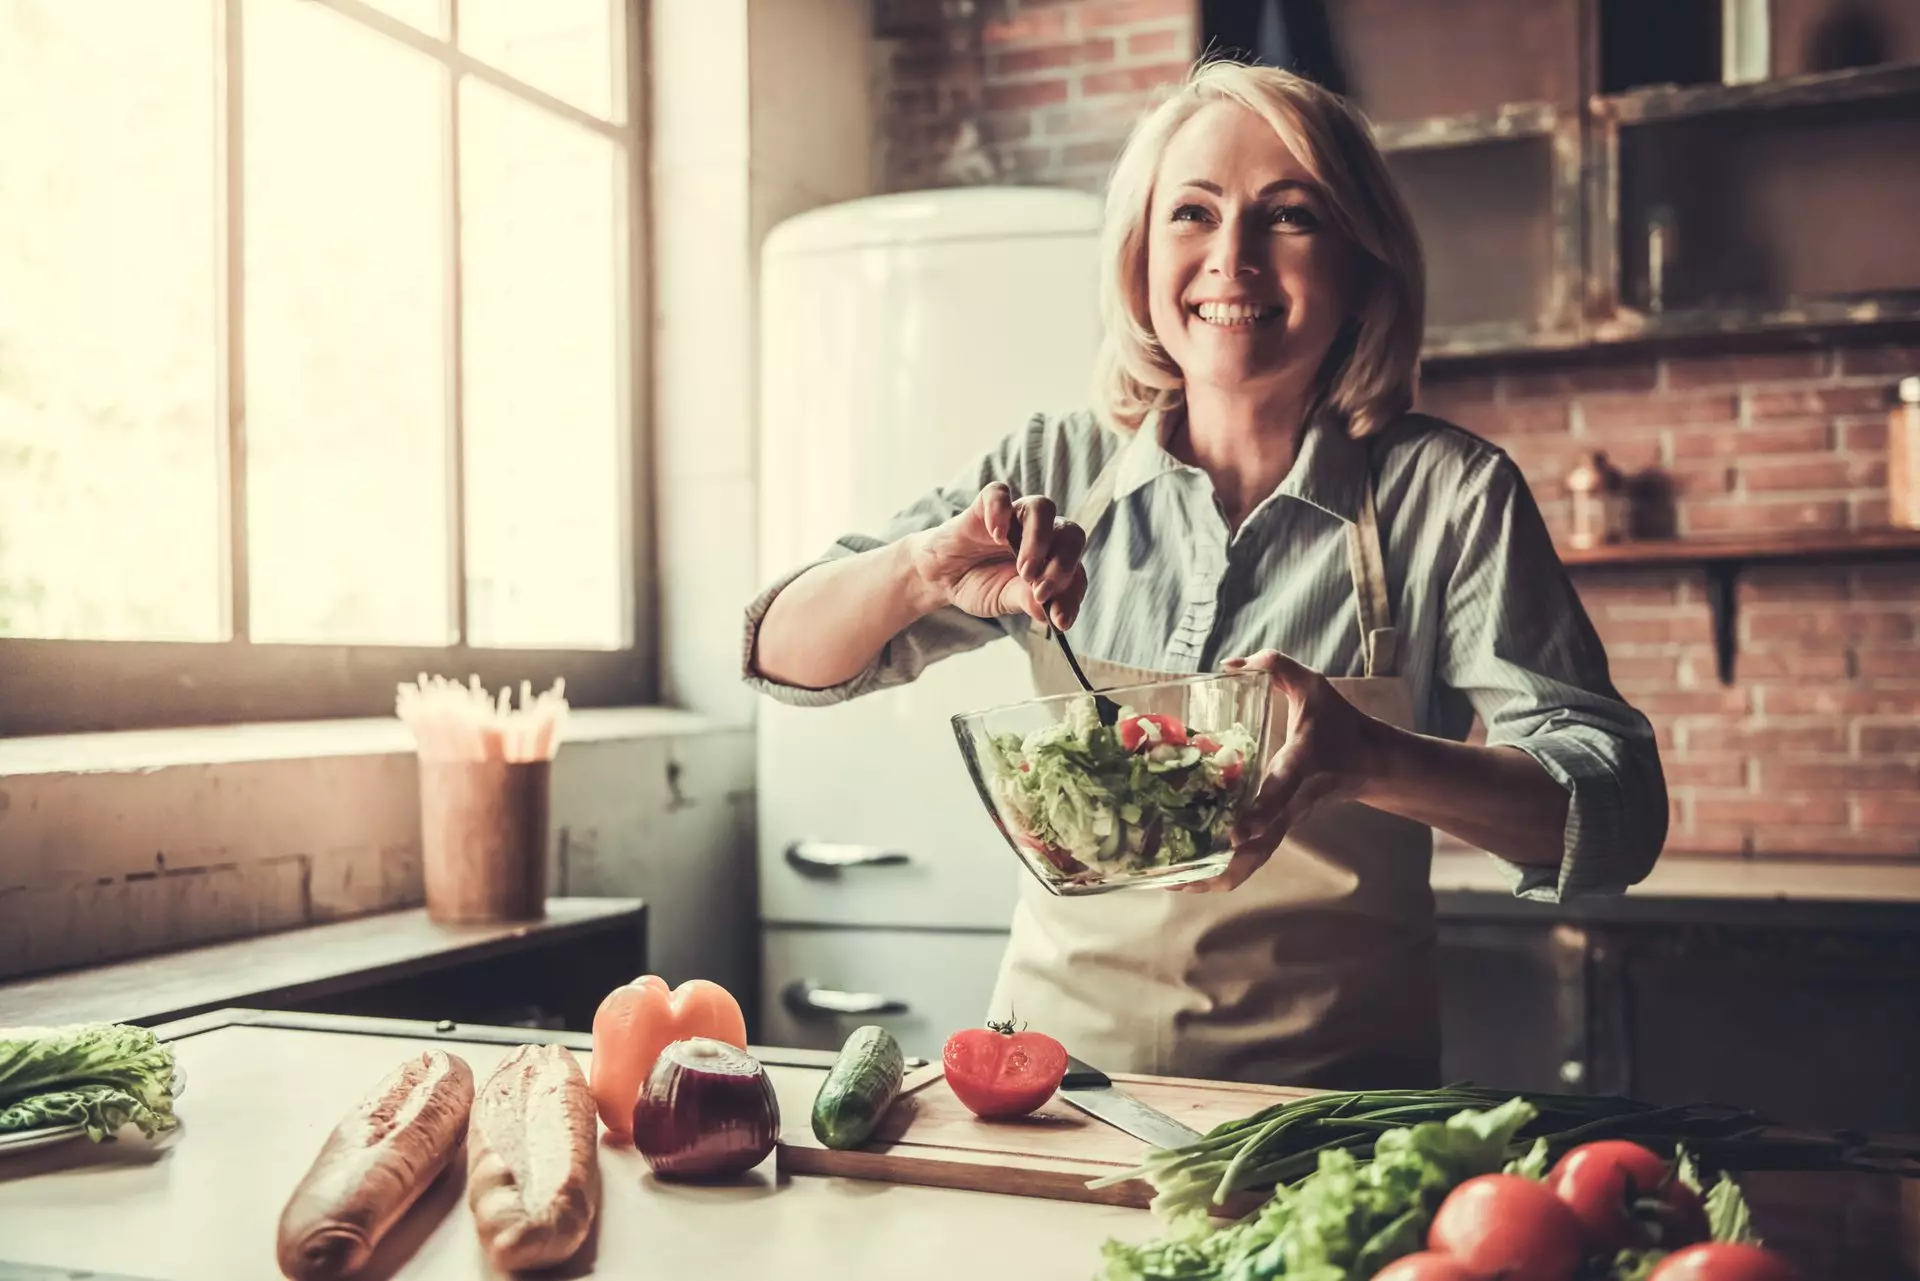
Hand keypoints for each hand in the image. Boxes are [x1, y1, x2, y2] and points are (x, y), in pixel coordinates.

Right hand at [906, 483, 1087, 629]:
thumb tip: (1049, 614)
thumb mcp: (1003, 599)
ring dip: (1039, 540)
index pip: (1076, 571)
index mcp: (1053, 558)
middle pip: (1071, 534)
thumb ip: (1026, 601)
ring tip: (1024, 571)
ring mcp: (1015, 516)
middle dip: (1063, 565)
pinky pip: (998, 494)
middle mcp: (1042, 533)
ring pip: (1042, 508)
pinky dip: (1000, 510)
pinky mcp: (986, 506)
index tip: (1060, 619)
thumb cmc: (980, 584)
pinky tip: (996, 535)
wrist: (942, 575)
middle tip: (1041, 592)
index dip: (1072, 593)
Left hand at [1172, 649, 1387, 892]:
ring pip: (1254, 861)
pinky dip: (1221, 871)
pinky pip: (1251, 859)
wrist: (1369, 761)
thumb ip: (1277, 667)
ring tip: (1171, 883)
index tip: (1236, 833)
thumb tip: (1231, 664)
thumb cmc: (1338, 723)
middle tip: (1179, 875)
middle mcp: (1292, 802)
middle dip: (1224, 866)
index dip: (1260, 812)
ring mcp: (1286, 821)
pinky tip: (1187, 875)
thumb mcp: (1313, 686)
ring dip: (1216, 877)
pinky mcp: (1279, 830)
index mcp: (1301, 765)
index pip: (1281, 791)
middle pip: (1261, 847)